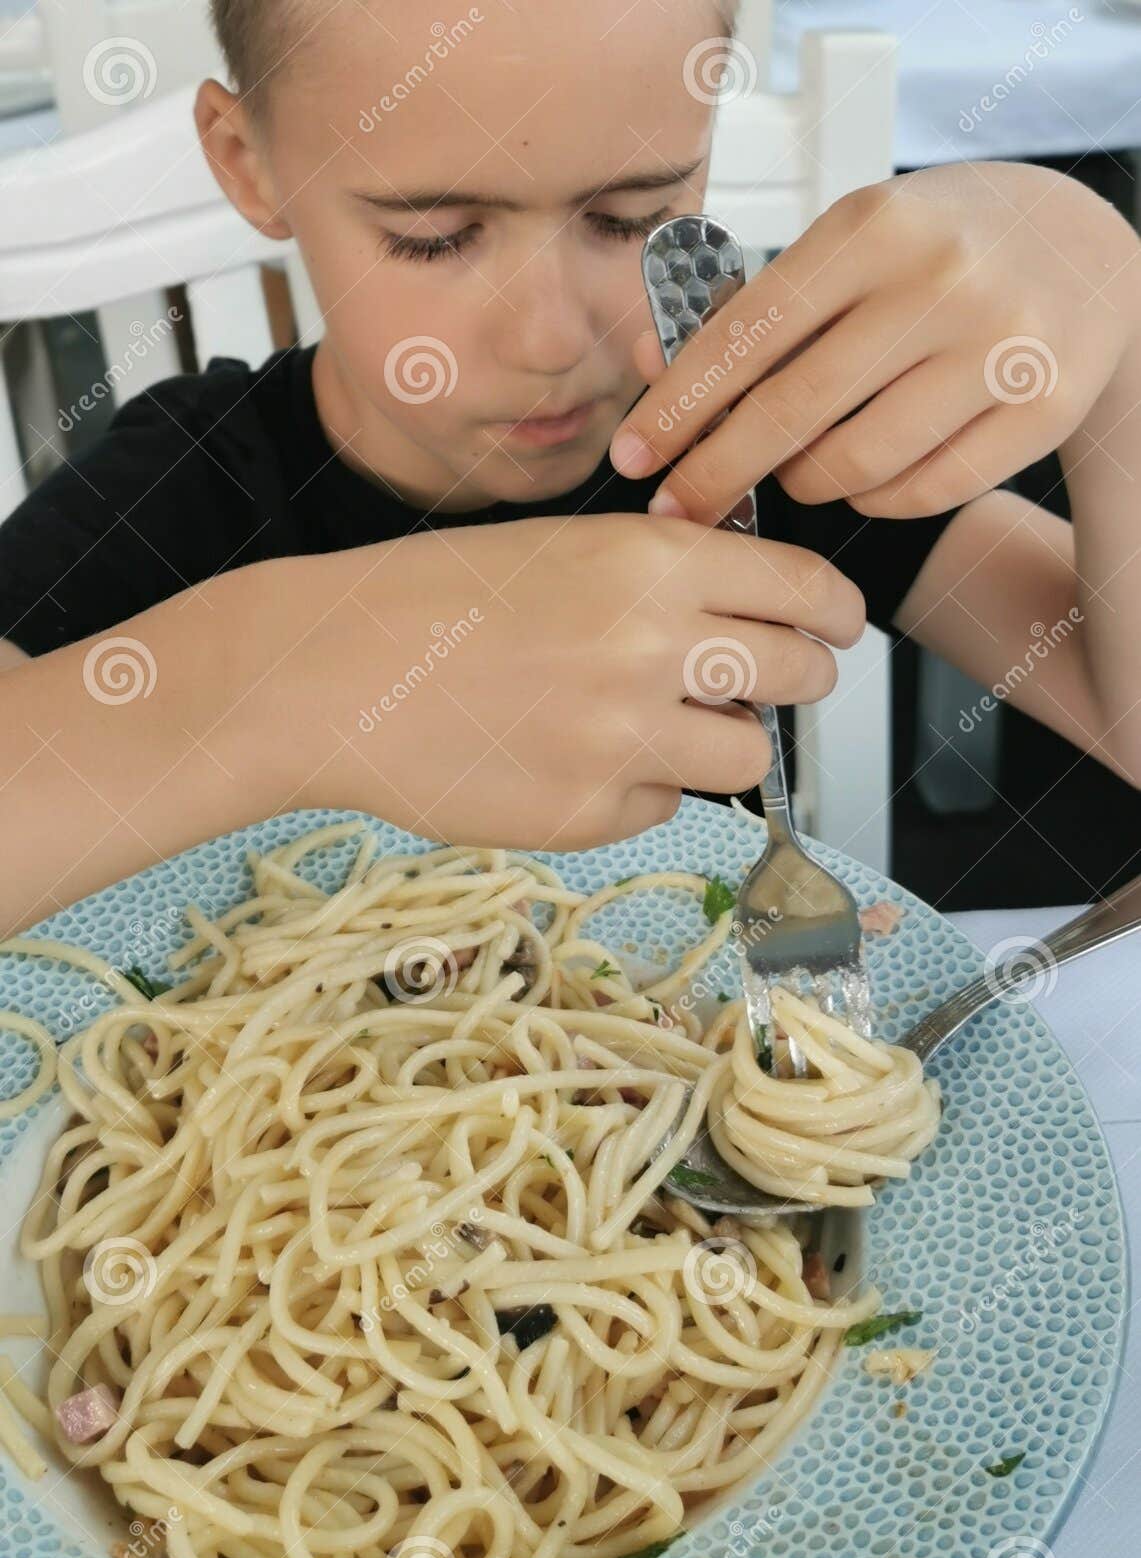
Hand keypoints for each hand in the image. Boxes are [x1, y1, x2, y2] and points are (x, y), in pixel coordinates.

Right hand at [296, 515, 863, 849]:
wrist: (330, 673)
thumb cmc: (432, 600)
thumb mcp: (562, 548)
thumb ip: (664, 578)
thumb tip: (751, 623)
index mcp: (652, 566)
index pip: (805, 590)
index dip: (834, 614)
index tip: (835, 629)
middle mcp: (655, 651)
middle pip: (798, 679)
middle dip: (793, 681)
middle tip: (760, 684)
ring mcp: (624, 742)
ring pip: (744, 758)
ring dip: (717, 744)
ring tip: (649, 726)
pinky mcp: (588, 816)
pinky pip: (662, 810)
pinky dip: (636, 790)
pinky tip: (570, 761)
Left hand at [610, 162, 1140, 523]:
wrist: (1088, 252)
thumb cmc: (943, 249)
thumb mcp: (851, 246)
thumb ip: (755, 307)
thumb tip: (646, 363)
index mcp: (875, 226)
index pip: (747, 334)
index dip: (678, 407)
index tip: (634, 456)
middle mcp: (941, 282)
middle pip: (792, 415)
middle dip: (717, 473)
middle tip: (678, 509)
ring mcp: (997, 349)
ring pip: (853, 467)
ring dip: (805, 482)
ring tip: (800, 464)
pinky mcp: (1040, 410)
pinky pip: (917, 493)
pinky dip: (873, 498)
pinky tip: (870, 469)